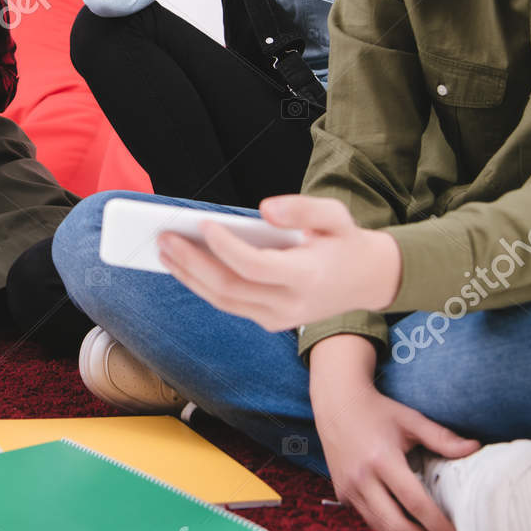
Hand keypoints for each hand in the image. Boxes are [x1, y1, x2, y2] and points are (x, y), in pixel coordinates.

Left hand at [157, 195, 401, 330]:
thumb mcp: (336, 215)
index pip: (255, 266)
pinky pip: (229, 304)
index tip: (203, 224)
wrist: (366, 280)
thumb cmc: (345, 241)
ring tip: (163, 252)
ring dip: (189, 277)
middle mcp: (291, 305)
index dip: (225, 247)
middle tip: (164, 238)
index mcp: (307, 277)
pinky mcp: (269, 321)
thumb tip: (264, 209)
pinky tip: (182, 265)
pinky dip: (202, 285)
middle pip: (230, 289)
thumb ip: (302, 208)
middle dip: (192, 264)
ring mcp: (279, 319)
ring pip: (223, 302)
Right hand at [309, 341, 479, 530]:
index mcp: (382, 459)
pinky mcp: (342, 493)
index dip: (438, 528)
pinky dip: (389, 530)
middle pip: (396, 526)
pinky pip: (368, 520)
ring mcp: (348, 488)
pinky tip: (408, 529)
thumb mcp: (411, 420)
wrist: (336, 403)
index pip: (415, 504)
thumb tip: (475, 448)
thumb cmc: (376, 410)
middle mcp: (362, 478)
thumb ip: (442, 437)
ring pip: (380, 528)